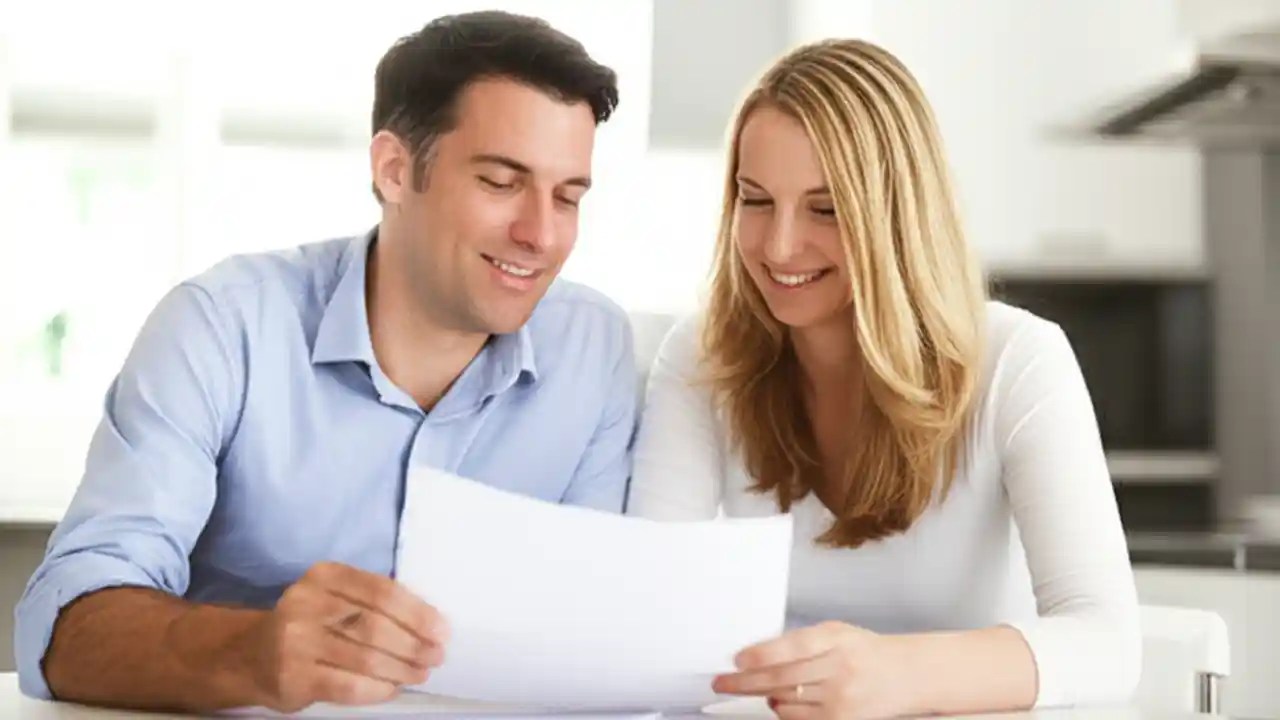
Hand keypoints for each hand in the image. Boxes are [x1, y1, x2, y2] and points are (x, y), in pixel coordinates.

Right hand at [245, 561, 449, 712]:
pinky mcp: (293, 677)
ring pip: (365, 658)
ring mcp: (296, 642)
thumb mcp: (334, 597)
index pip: (382, 592)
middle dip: (414, 644)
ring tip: (420, 673)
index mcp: (324, 576)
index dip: (418, 613)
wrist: (250, 655)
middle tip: (436, 656)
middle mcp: (306, 603)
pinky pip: (348, 686)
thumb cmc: (310, 624)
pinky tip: (392, 688)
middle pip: (376, 626)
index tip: (442, 631)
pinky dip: (378, 689)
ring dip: (402, 669)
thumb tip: (430, 625)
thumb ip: (373, 602)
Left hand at [712, 622, 916, 719]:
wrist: (906, 674)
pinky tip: (776, 701)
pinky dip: (781, 710)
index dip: (761, 654)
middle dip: (745, 681)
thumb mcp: (836, 632)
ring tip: (750, 688)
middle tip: (723, 682)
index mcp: (835, 639)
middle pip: (782, 677)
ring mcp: (840, 696)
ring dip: (761, 695)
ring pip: (785, 699)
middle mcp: (838, 668)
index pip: (792, 647)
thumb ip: (801, 641)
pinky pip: (798, 718)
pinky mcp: (841, 719)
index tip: (737, 660)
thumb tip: (758, 653)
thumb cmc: (866, 651)